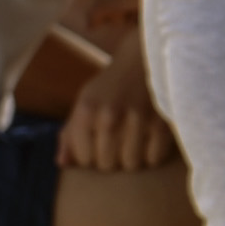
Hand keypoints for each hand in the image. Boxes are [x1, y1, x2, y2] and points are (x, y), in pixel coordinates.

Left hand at [59, 23, 175, 171]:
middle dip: (111, 160)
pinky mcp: (162, 123)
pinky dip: (152, 156)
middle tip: (116, 147)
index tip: (96, 149)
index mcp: (86, 111)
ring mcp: (137, 120)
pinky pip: (154, 159)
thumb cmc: (111, 87)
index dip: (90, 158)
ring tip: (133, 145)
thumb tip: (62, 163)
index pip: (83, 159)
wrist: (145, 61)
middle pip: (107, 165)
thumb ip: (70, 133)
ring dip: (132, 160)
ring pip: (132, 164)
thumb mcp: (84, 102)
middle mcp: (109, 116)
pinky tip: (149, 143)